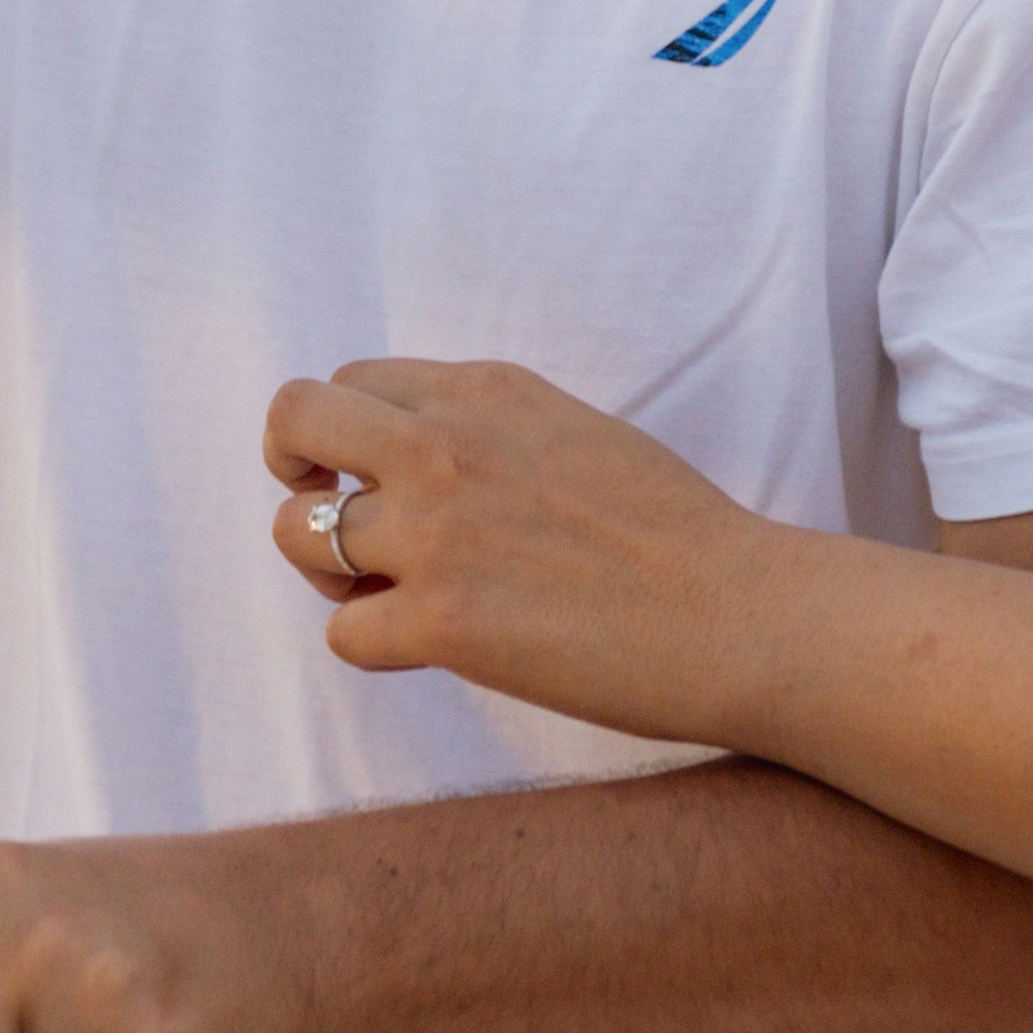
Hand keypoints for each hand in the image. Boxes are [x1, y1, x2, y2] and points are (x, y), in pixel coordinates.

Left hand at [264, 357, 778, 754]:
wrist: (738, 614)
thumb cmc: (674, 535)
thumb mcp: (572, 432)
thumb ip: (486, 430)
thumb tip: (411, 460)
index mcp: (484, 390)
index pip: (350, 383)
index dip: (345, 438)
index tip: (374, 481)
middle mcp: (446, 444)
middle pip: (294, 421)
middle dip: (294, 475)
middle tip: (333, 524)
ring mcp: (437, 532)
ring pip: (299, 535)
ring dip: (333, 573)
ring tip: (397, 598)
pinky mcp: (441, 622)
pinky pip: (342, 632)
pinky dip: (377, 647)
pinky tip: (435, 650)